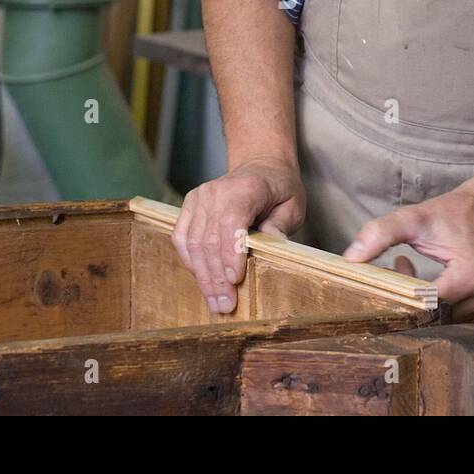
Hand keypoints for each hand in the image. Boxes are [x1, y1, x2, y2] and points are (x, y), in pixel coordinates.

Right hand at [172, 156, 305, 313]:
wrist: (259, 167)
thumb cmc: (278, 189)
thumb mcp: (292, 205)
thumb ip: (281, 225)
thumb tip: (272, 246)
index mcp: (245, 188)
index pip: (230, 222)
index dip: (230, 252)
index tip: (235, 280)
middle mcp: (215, 191)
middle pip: (209, 239)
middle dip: (216, 277)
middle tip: (226, 306)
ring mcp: (198, 198)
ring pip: (193, 243)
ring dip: (203, 277)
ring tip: (215, 302)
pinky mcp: (188, 206)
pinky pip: (181, 238)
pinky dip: (190, 262)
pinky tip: (202, 282)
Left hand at [343, 173, 473, 321]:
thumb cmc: (451, 213)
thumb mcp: (412, 218)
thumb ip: (380, 234)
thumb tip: (351, 258)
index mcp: (470, 276)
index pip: (425, 305)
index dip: (400, 297)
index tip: (386, 275)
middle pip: (432, 317)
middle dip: (408, 301)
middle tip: (395, 270)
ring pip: (441, 321)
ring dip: (421, 304)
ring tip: (409, 270)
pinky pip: (453, 319)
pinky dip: (435, 306)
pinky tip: (427, 283)